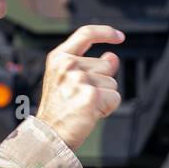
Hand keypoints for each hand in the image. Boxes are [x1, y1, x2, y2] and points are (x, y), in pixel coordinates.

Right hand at [34, 25, 125, 149]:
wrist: (49, 134)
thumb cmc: (59, 110)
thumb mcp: (69, 81)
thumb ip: (91, 66)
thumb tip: (112, 56)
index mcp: (59, 58)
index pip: (85, 34)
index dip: (105, 33)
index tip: (119, 36)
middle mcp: (68, 65)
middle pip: (105, 65)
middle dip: (102, 82)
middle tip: (82, 97)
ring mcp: (79, 80)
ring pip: (112, 83)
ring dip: (104, 96)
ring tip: (84, 106)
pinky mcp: (91, 95)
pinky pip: (114, 97)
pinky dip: (108, 108)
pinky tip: (91, 113)